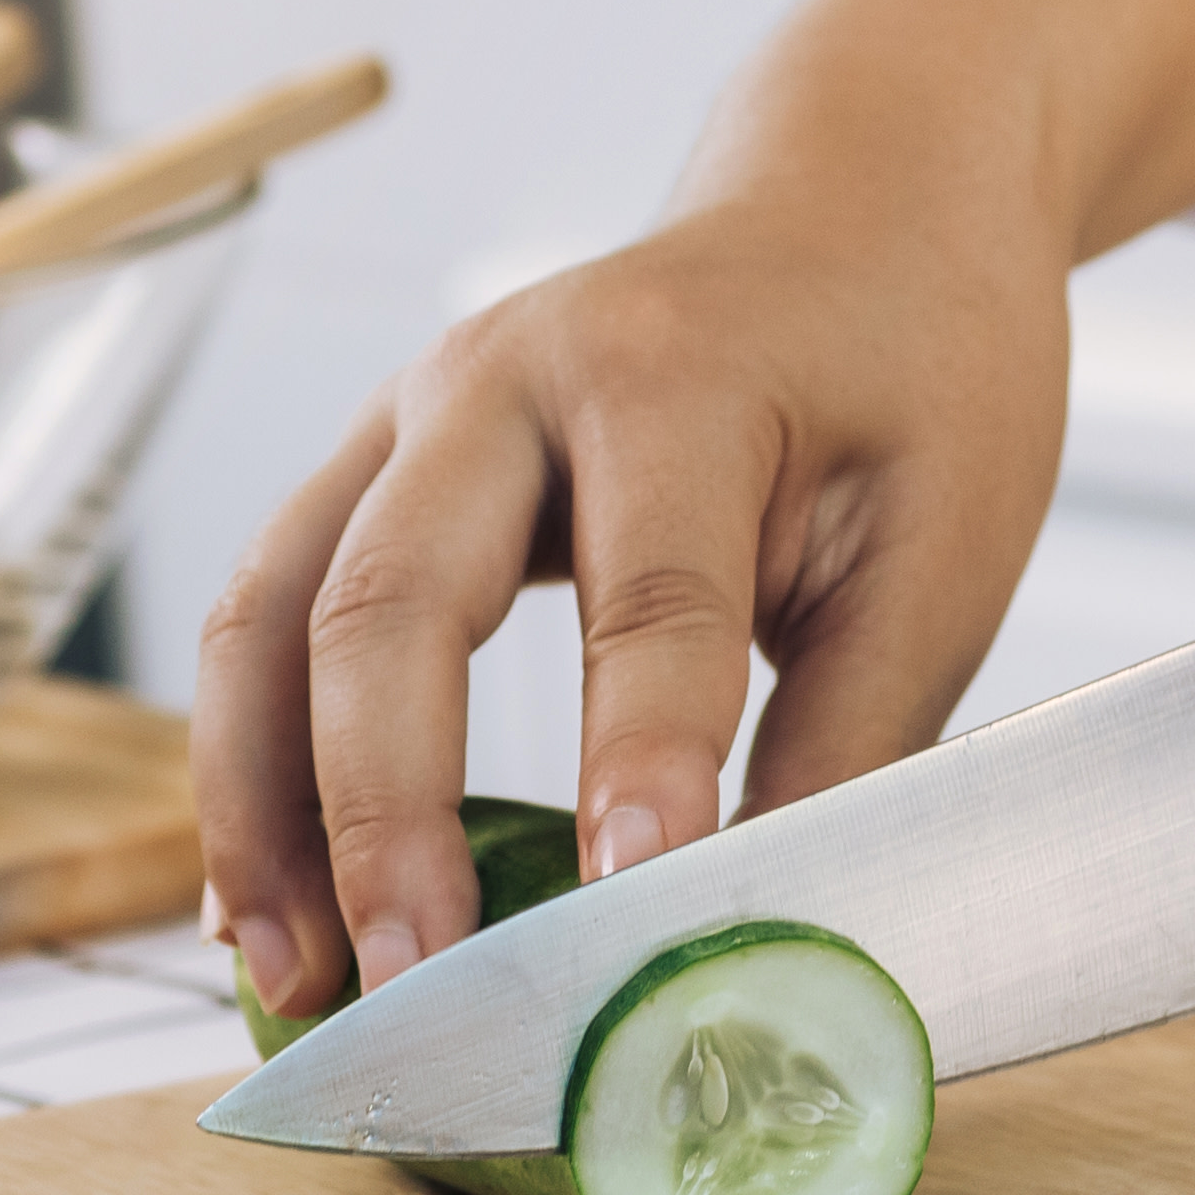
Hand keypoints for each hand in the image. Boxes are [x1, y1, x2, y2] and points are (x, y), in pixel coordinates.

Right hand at [193, 206, 1067, 1015]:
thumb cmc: (917, 373)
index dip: (638, 762)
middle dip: (383, 810)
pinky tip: (268, 902)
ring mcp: (411, 415)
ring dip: (262, 807)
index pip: (648, 599)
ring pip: (273, 614)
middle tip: (415, 986)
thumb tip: (755, 940)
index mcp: (673, 374)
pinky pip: (267, 618)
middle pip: (388, 600)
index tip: (630, 917)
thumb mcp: (942, 548)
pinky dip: (251, 764)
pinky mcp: (376, 468)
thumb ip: (848, 737)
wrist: (858, 208)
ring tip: (295, 975)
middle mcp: (503, 376)